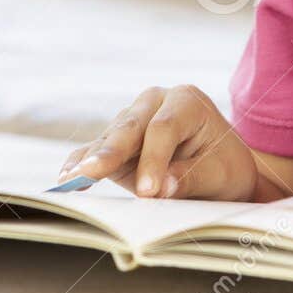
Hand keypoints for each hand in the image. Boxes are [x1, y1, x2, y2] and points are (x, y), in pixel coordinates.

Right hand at [57, 85, 258, 200]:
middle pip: (131, 127)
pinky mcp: (116, 141)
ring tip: (74, 177)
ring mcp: (132, 119)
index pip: (164, 128)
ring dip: (93, 159)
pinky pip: (95, 151)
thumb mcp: (220, 174)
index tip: (149, 191)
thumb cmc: (224, 167)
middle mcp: (154, 103)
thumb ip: (190, 177)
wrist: (220, 168)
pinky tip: (67, 177)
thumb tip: (161, 188)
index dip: (154, 159)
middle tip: (94, 171)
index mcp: (186, 101)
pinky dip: (81, 163)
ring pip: (110, 139)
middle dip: (112, 151)